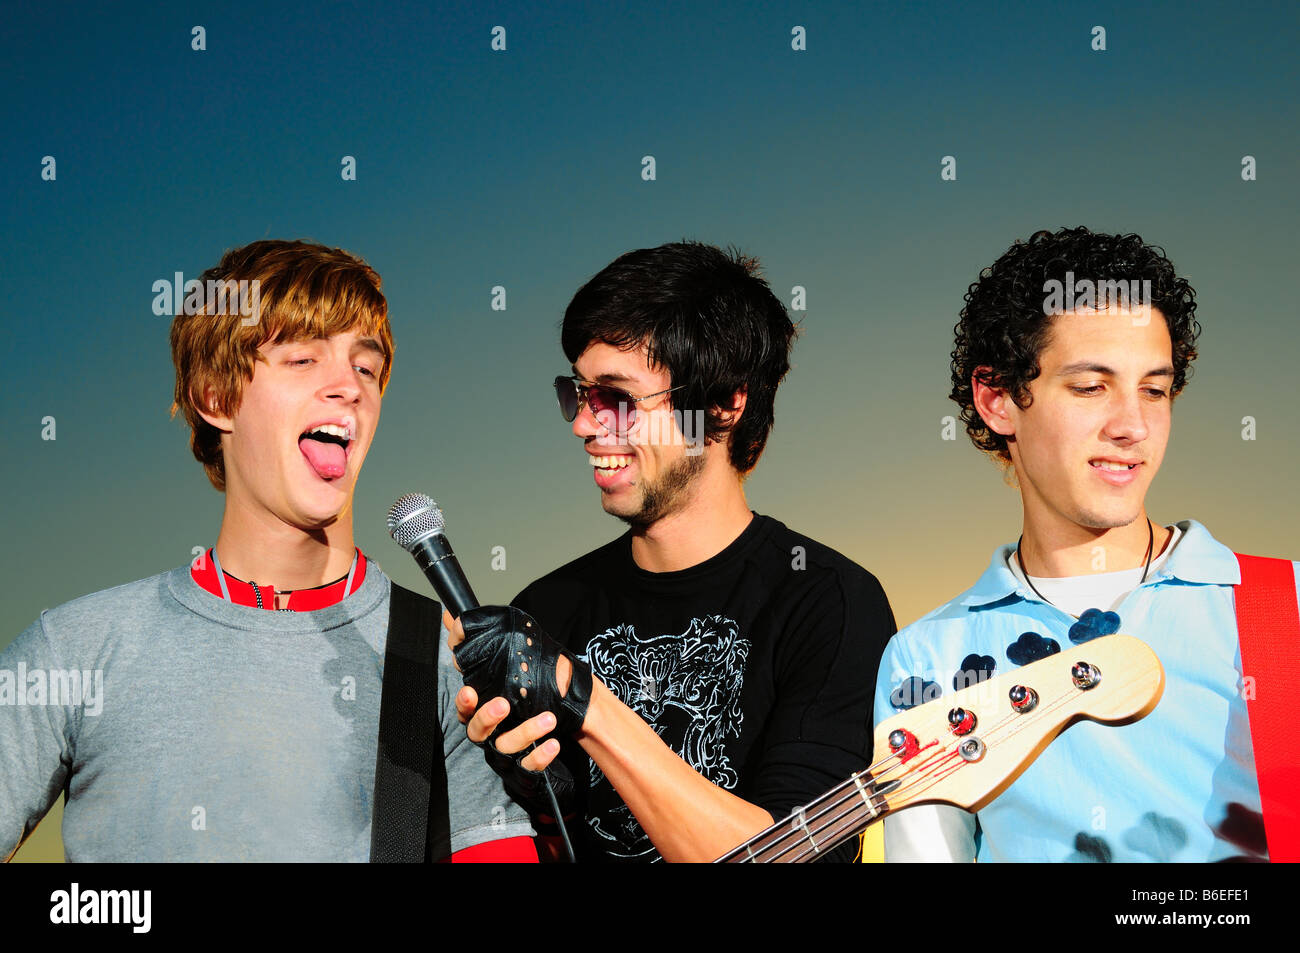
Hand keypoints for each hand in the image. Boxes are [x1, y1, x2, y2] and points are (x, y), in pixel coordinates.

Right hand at [446, 610, 577, 823]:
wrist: (565, 701)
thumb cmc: (528, 677)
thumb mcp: (507, 649)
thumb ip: (477, 637)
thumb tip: (450, 615)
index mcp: (483, 706)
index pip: (465, 707)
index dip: (465, 702)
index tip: (470, 691)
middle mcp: (492, 729)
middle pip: (477, 732)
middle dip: (487, 718)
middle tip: (504, 704)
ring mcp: (509, 749)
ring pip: (506, 748)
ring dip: (525, 733)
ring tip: (548, 718)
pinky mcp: (528, 762)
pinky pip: (529, 766)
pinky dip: (539, 756)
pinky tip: (553, 743)